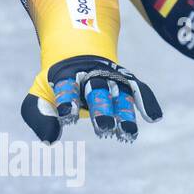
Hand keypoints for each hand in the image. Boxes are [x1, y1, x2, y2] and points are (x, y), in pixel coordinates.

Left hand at [22, 56, 162, 143]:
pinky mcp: (125, 80)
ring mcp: (110, 77)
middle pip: (97, 90)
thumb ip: (40, 116)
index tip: (66, 116)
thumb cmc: (56, 83)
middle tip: (103, 127)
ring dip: (124, 112)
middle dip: (100, 108)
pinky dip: (147, 100)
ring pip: (119, 94)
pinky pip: (138, 88)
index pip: (66, 87)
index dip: (66, 100)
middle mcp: (90, 75)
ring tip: (128, 134)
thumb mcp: (40, 94)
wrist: (77, 53)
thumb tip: (49, 141)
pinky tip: (154, 117)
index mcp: (65, 75)